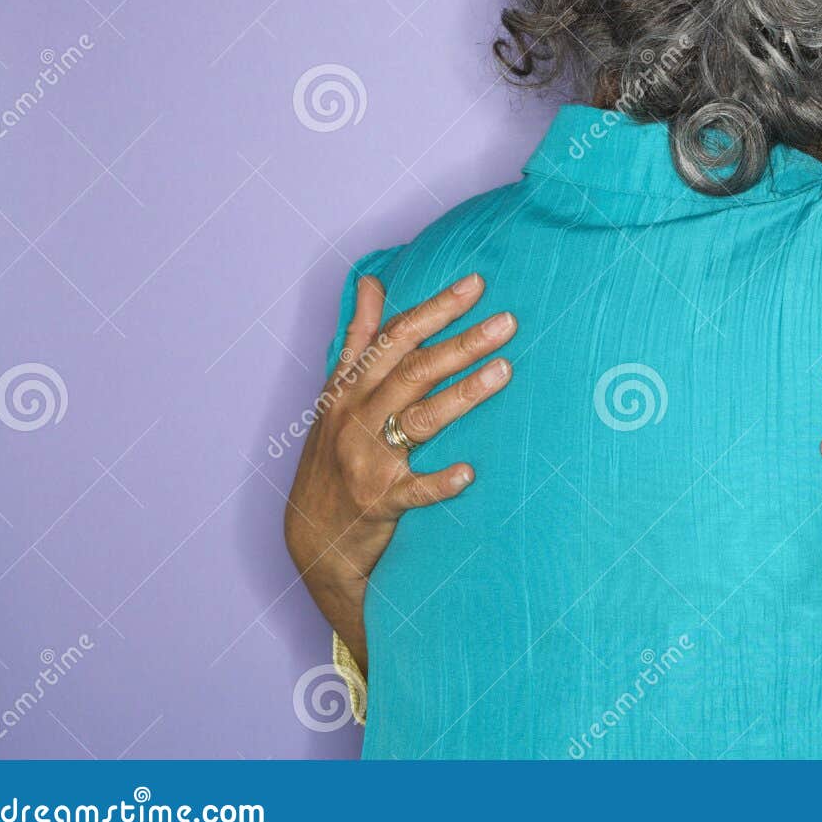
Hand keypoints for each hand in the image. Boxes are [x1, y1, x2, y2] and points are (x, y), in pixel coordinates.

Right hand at [284, 271, 514, 672]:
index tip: (475, 284)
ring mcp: (367, 461)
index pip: (396, 338)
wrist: (314, 539)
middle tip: (508, 322)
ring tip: (504, 371)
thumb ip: (360, 338)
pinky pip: (414, 491)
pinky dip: (439, 482)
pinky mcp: (379, 502)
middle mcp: (356, 418)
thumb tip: (370, 282)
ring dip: (463, 395)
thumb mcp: (336, 394)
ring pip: (419, 420)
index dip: (435, 309)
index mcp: (350, 389)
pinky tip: (469, 473)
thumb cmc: (333, 456)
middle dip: (462, 343)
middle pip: (415, 372)